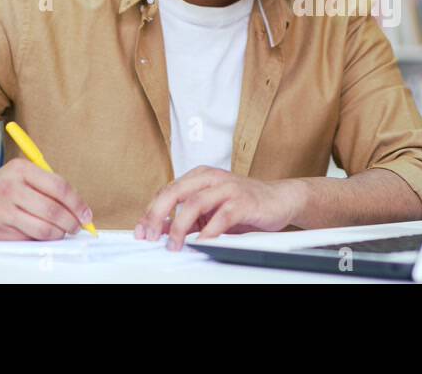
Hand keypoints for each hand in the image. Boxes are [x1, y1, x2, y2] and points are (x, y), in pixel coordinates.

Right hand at [0, 158, 92, 240]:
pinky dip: (39, 240)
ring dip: (58, 234)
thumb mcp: (22, 175)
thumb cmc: (1, 188)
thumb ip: (49, 187)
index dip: (77, 204)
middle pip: (54, 211)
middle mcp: (9, 188)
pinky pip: (28, 239)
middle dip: (72, 222)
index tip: (86, 214)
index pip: (60, 187)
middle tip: (77, 227)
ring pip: (43, 229)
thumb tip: (80, 209)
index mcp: (21, 169)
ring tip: (61, 232)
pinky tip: (38, 233)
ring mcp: (1, 211)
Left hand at [134, 166, 306, 250]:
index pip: (167, 191)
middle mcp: (212, 178)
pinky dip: (209, 233)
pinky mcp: (244, 201)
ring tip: (174, 245)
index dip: (150, 212)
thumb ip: (186, 218)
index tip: (141, 232)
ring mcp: (228, 188)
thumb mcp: (210, 211)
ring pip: (194, 203)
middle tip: (149, 237)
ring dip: (179, 227)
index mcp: (200, 176)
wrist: (280, 199)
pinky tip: (201, 244)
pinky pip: (222, 217)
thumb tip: (159, 230)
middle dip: (157, 216)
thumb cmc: (244, 204)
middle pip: (175, 192)